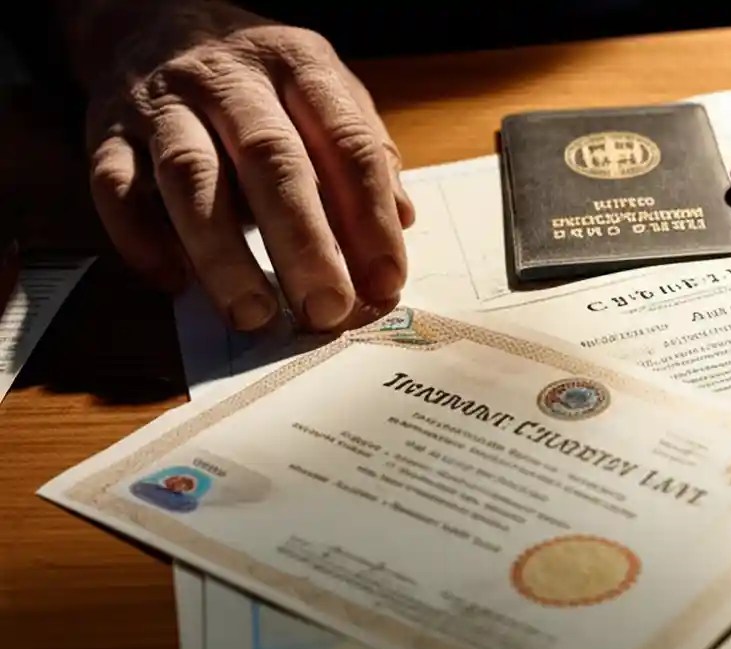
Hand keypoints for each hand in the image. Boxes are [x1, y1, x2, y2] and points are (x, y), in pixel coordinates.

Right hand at [72, 0, 413, 331]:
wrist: (153, 23)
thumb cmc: (262, 83)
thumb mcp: (326, 94)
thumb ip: (364, 153)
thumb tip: (402, 219)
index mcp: (298, 65)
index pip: (345, 142)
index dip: (370, 217)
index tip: (384, 281)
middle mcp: (229, 78)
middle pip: (271, 161)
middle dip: (303, 243)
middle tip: (325, 309)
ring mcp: (162, 103)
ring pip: (191, 177)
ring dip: (223, 253)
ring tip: (252, 313)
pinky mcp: (106, 133)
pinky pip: (114, 188)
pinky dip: (141, 239)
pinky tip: (174, 281)